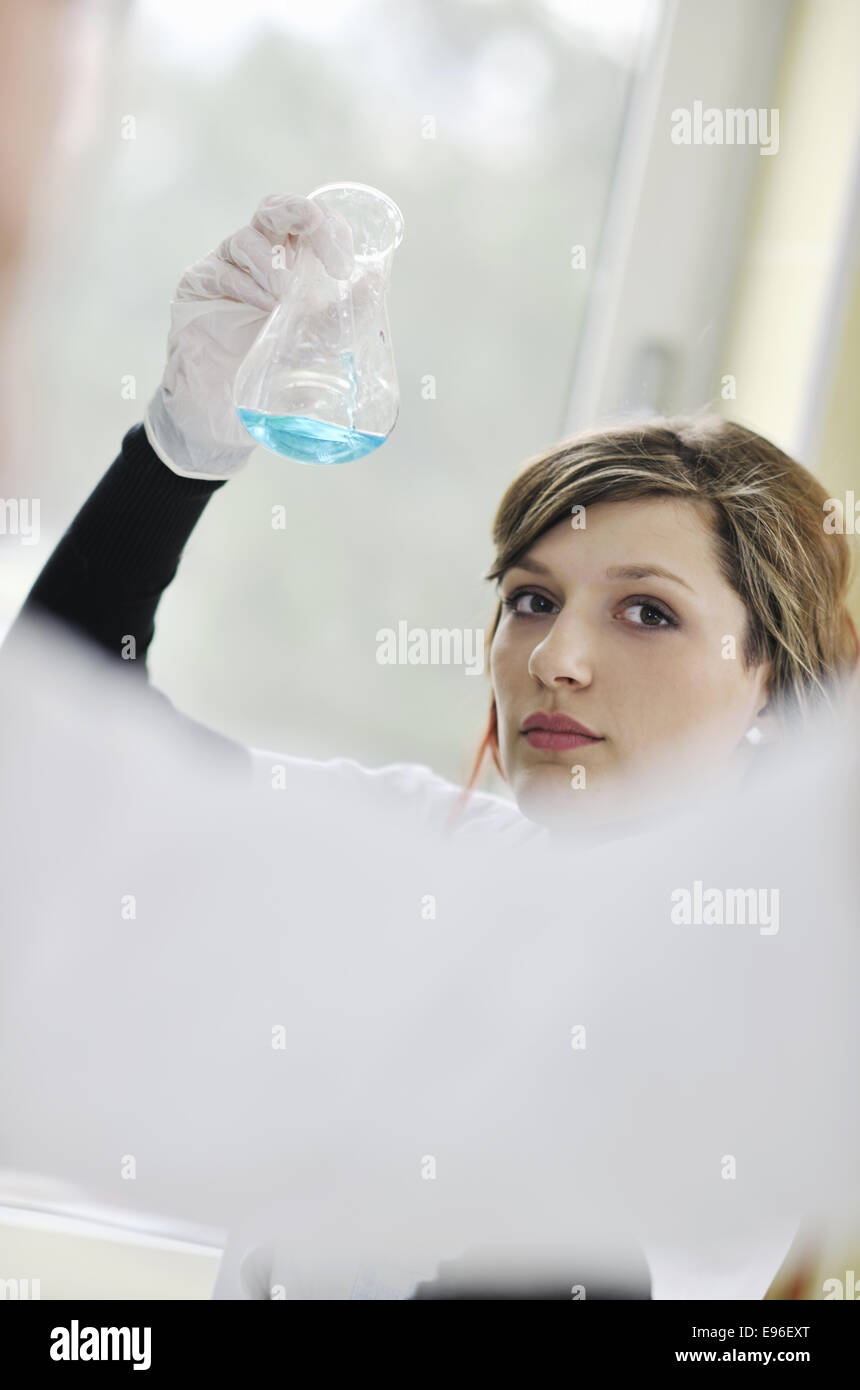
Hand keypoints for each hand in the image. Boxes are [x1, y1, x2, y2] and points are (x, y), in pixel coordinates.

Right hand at [144, 192, 353, 479]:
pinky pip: (223, 270)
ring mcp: (225, 267)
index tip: (344, 265)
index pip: (309, 224)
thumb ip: (340, 319)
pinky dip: (247, 285)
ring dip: (274, 266)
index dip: (329, 229)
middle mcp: (256, 257)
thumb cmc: (271, 376)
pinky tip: (262, 308)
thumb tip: (374, 284)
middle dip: (299, 215)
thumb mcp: (315, 347)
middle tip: (315, 232)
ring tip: (285, 300)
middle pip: (274, 211)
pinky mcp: (197, 285)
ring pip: (249, 239)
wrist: (225, 414)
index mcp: (290, 263)